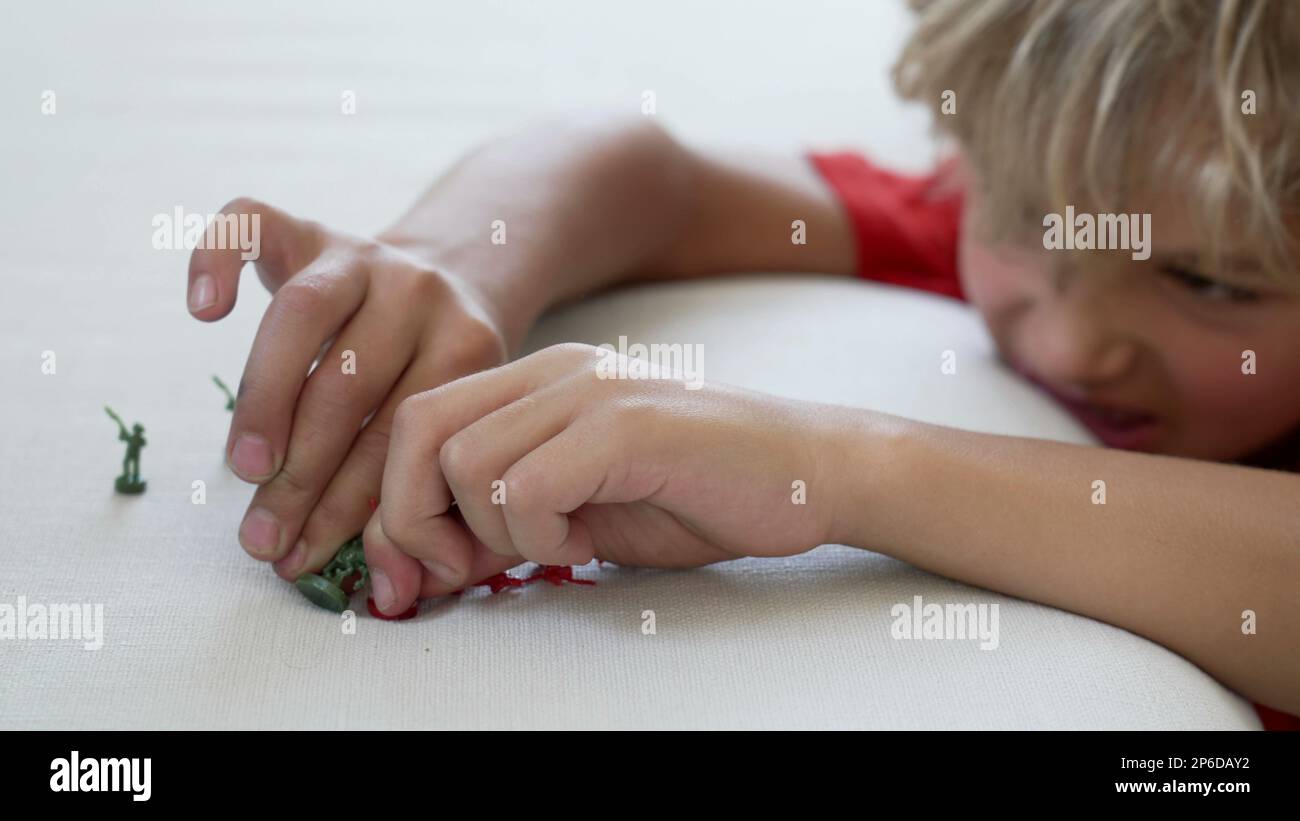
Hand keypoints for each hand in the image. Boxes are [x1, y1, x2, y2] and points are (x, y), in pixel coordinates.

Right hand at [187, 197, 508, 579]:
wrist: (457, 278)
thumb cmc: (441, 382)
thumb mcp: (454, 426)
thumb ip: (420, 496)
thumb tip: (391, 596)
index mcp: (468, 347)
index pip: (399, 435)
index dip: (351, 505)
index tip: (304, 559)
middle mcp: (418, 293)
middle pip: (351, 384)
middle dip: (304, 473)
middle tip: (263, 536)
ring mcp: (364, 254)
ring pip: (304, 315)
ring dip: (265, 400)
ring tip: (241, 470)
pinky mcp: (311, 228)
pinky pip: (253, 223)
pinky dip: (217, 258)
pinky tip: (204, 312)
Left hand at [367, 343, 838, 614]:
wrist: (809, 473)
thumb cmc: (701, 495)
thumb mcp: (582, 509)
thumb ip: (503, 520)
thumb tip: (424, 565)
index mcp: (537, 382)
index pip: (416, 422)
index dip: (396, 507)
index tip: (412, 578)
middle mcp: (554, 371)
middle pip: (417, 432)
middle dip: (414, 521)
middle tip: (456, 574)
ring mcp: (592, 390)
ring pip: (466, 464)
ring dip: (496, 533)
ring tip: (558, 546)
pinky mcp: (627, 424)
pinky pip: (529, 487)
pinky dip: (542, 535)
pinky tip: (589, 539)